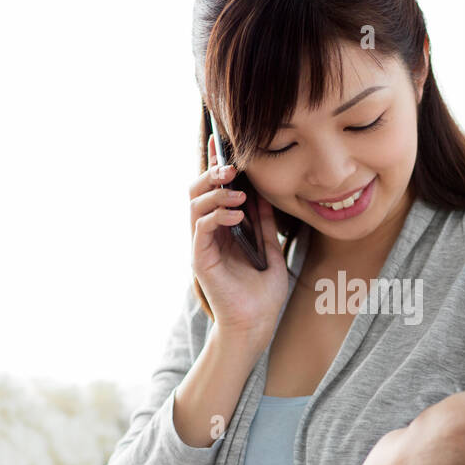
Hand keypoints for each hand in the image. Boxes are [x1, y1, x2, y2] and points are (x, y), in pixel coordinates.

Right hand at [189, 135, 288, 344]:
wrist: (258, 323)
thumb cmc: (262, 292)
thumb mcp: (269, 248)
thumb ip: (263, 222)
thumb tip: (263, 192)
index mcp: (222, 228)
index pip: (213, 189)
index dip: (213, 164)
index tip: (220, 141)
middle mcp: (208, 233)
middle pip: (198, 191)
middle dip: (212, 173)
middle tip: (233, 167)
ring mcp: (201, 245)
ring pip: (195, 205)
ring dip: (216, 192)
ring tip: (239, 193)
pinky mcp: (200, 259)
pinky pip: (201, 228)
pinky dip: (217, 215)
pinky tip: (237, 215)